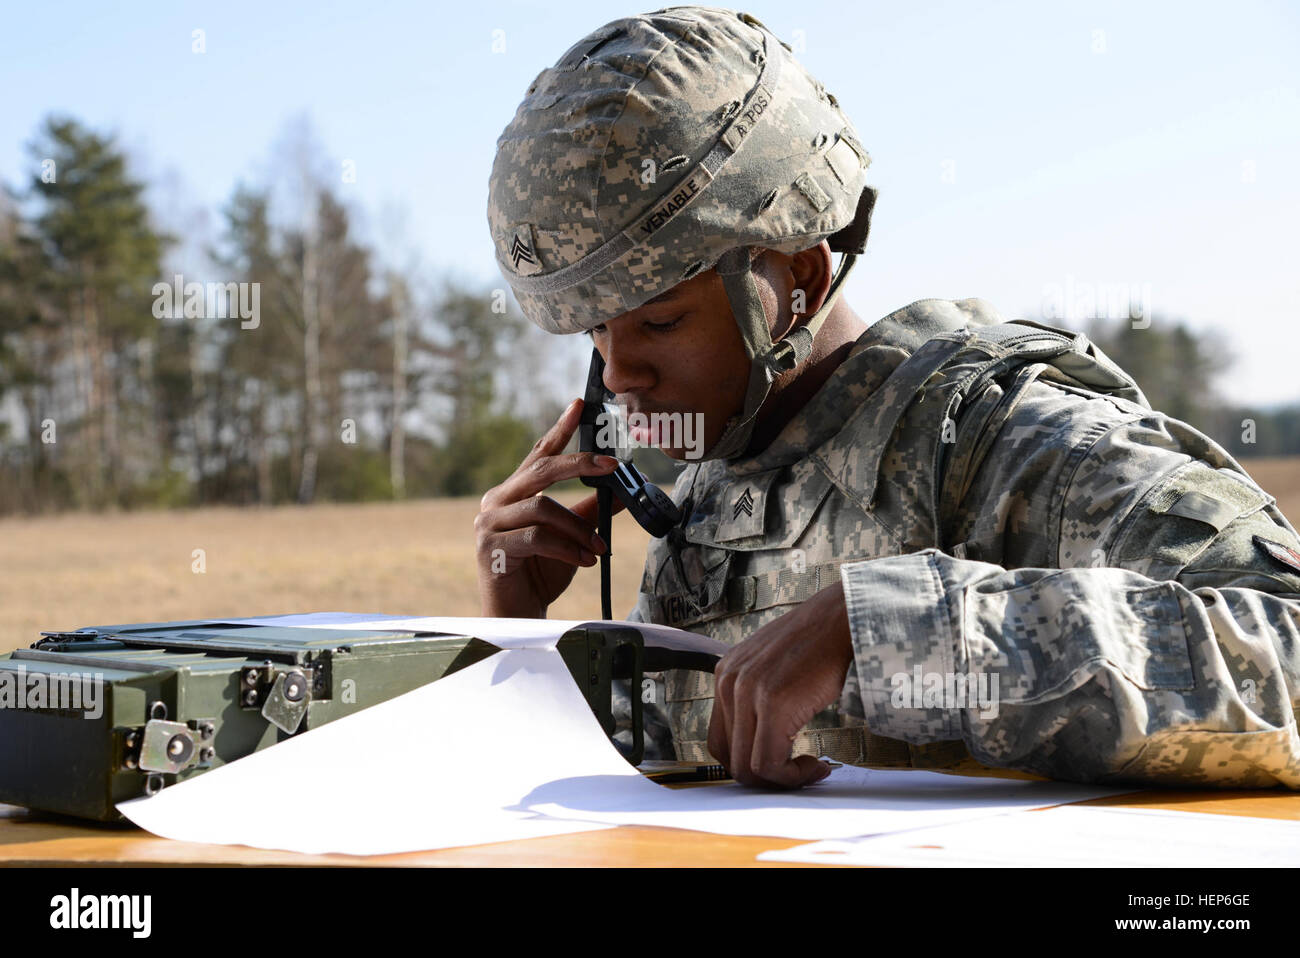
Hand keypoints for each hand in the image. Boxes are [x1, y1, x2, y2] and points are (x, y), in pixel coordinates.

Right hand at [475, 398, 624, 617]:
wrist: (517, 616)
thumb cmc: (541, 574)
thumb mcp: (571, 537)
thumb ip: (588, 512)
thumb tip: (623, 490)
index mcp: (512, 493)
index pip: (538, 454)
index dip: (559, 429)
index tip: (580, 405)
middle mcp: (495, 502)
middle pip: (541, 470)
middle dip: (579, 464)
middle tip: (612, 467)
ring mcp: (488, 524)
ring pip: (543, 507)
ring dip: (579, 528)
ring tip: (600, 548)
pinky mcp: (491, 548)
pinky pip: (537, 538)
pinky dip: (568, 548)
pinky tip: (585, 562)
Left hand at [707, 582, 853, 786]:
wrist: (842, 620)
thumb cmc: (817, 643)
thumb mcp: (772, 667)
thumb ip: (758, 697)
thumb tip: (762, 740)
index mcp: (726, 675)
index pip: (720, 740)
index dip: (748, 762)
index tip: (780, 765)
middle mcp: (728, 683)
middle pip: (729, 758)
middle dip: (764, 778)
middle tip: (796, 775)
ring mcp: (748, 694)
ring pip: (748, 767)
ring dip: (781, 780)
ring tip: (810, 769)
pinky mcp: (773, 705)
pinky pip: (770, 764)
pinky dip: (793, 777)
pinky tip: (818, 765)